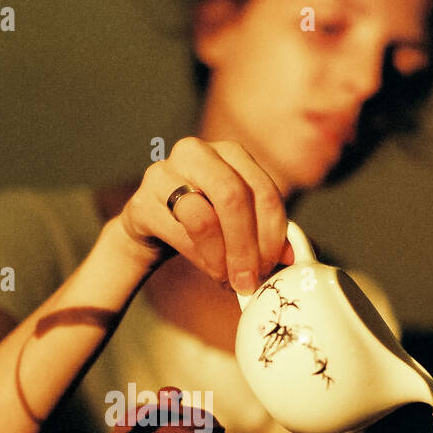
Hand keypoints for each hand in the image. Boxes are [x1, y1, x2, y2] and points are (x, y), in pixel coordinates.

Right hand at [116, 137, 293, 292]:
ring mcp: (164, 173)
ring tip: (229, 280)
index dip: (273, 233)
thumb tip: (289, 257)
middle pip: (233, 198)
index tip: (272, 265)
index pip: (263, 189)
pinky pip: (180, 235)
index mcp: (229, 152)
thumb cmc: (203, 221)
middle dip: (246, 247)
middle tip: (250, 280)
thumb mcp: (237, 221)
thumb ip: (264, 232)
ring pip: (205, 218)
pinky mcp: (142, 202)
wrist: (152, 227)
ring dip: (222, 258)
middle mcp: (196, 152)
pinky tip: (211, 271)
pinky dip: (201, 259)